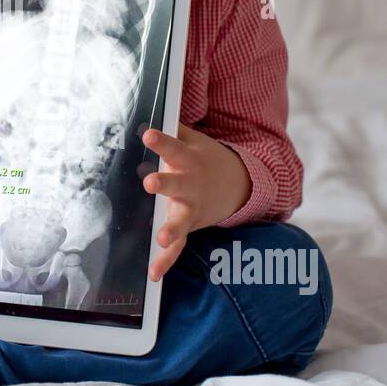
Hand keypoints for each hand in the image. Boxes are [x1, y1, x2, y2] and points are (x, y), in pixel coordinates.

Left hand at [140, 123, 252, 281]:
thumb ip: (172, 129)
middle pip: (177, 184)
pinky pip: (178, 247)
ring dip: (171, 229)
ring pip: (181, 220)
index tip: (148, 134)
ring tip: (161, 238)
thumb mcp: (193, 139)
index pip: (174, 148)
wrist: (239, 184)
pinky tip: (152, 274)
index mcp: (189, 161)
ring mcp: (192, 209)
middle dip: (165, 184)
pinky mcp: (190, 226)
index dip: (161, 142)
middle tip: (150, 183)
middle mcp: (191, 185)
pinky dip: (166, 261)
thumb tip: (147, 111)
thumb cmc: (205, 158)